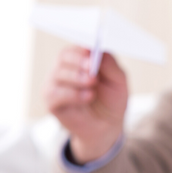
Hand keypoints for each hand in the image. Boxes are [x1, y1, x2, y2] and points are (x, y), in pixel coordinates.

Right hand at [45, 46, 128, 162]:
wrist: (107, 125)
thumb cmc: (111, 100)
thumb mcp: (119, 81)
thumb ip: (110, 65)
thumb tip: (99, 51)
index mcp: (81, 60)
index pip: (76, 47)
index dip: (83, 50)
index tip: (92, 52)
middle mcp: (65, 69)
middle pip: (64, 57)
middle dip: (79, 62)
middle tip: (92, 68)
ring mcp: (56, 84)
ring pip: (59, 74)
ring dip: (77, 78)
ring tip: (92, 84)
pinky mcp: (52, 101)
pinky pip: (55, 94)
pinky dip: (72, 94)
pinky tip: (87, 97)